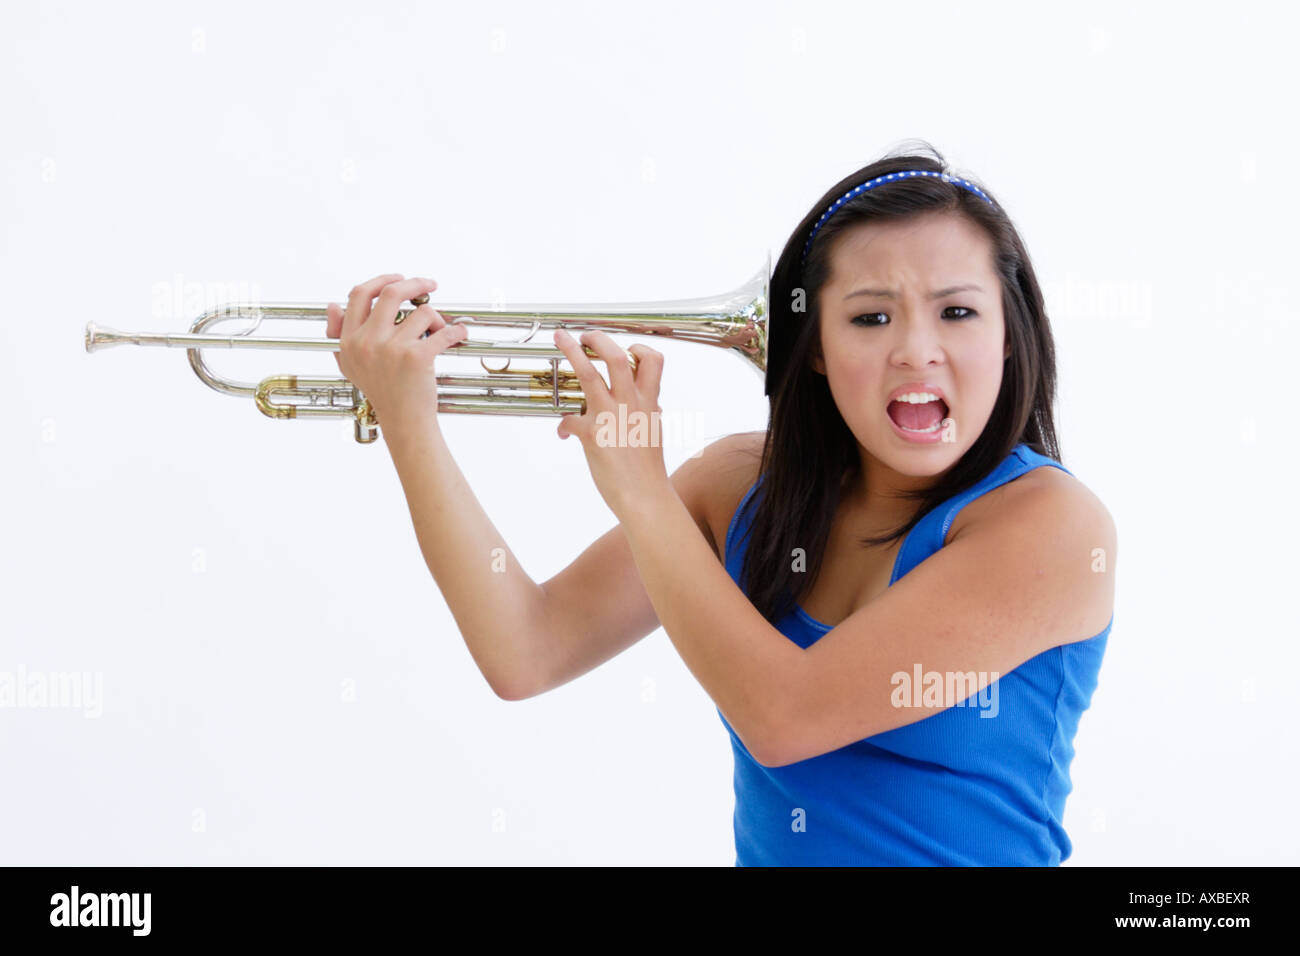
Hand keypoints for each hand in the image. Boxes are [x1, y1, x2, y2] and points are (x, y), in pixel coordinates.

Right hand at [324, 273, 468, 434]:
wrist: (403, 421)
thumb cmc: (381, 392)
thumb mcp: (349, 365)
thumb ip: (338, 335)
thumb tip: (333, 305)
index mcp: (349, 340)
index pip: (359, 295)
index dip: (380, 281)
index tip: (398, 279)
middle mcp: (368, 342)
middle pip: (392, 293)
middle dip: (415, 283)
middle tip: (430, 284)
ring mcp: (392, 349)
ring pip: (422, 312)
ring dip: (437, 318)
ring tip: (439, 330)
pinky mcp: (417, 357)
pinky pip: (443, 331)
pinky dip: (456, 332)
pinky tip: (459, 334)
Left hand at [551, 329, 672, 518]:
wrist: (645, 497)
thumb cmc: (649, 471)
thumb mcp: (655, 433)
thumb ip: (650, 414)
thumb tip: (653, 408)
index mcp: (649, 403)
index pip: (652, 361)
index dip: (639, 349)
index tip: (627, 348)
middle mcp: (631, 404)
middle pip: (616, 357)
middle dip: (599, 339)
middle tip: (587, 335)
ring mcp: (611, 417)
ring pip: (588, 374)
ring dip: (571, 352)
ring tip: (561, 338)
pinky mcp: (592, 436)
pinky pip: (569, 419)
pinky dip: (563, 424)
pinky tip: (564, 433)